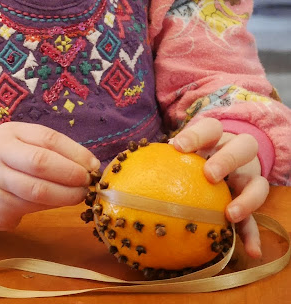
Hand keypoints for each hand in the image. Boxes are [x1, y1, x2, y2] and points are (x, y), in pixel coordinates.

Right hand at [0, 122, 99, 230]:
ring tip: (81, 195)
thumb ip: (50, 153)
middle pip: (41, 162)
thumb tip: (89, 166)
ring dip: (65, 194)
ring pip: (37, 189)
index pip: (48, 138)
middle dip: (70, 173)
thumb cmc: (8, 164)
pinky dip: (52, 205)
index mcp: (10, 132)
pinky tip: (63, 203)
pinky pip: (31, 206)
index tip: (94, 165)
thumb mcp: (23, 148)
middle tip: (89, 182)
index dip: (75, 152)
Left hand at [171, 117, 268, 257]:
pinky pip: (256, 220)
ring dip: (247, 198)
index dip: (196, 134)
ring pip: (259, 183)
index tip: (179, 147)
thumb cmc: (191, 158)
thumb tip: (118, 167)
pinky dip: (253, 235)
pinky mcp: (251, 203)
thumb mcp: (182, 152)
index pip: (211, 127)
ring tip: (230, 214)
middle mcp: (237, 154)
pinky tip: (250, 251)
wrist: (224, 164)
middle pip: (244, 146)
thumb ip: (160, 157)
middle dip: (227, 159)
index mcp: (216, 138)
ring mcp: (248, 178)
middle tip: (209, 174)